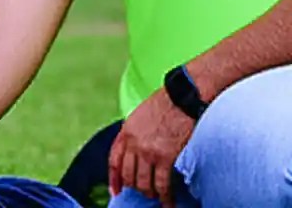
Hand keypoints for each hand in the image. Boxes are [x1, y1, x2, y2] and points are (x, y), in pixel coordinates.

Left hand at [108, 89, 193, 206]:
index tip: (116, 191)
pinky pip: (162, 183)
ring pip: (143, 182)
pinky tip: (168, 201)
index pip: (114, 161)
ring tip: (155, 196)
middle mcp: (133, 144)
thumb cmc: (164, 104)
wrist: (181, 97)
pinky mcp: (165, 157)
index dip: (114, 179)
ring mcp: (148, 151)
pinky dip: (164, 195)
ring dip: (149, 192)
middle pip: (128, 175)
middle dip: (134, 187)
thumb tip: (134, 150)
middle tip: (142, 193)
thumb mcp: (139, 116)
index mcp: (125, 133)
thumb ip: (133, 134)